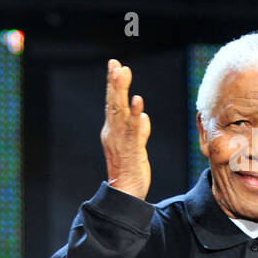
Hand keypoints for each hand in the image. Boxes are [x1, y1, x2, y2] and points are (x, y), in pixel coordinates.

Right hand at [100, 59, 150, 198]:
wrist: (126, 194)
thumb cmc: (130, 170)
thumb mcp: (136, 146)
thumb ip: (139, 130)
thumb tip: (144, 116)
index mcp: (113, 131)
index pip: (113, 103)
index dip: (113, 84)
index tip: (115, 65)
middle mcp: (113, 133)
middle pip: (113, 103)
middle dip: (114, 82)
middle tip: (115, 63)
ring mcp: (120, 140)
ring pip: (120, 112)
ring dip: (121, 91)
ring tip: (122, 73)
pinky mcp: (131, 149)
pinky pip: (133, 129)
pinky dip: (135, 114)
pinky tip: (138, 100)